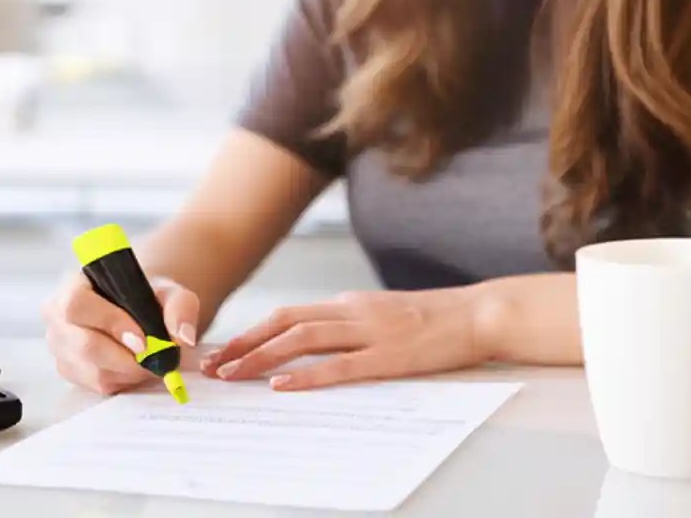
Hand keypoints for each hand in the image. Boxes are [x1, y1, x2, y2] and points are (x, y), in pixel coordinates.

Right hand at [42, 272, 199, 394]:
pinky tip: (135, 365)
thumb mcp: (169, 292)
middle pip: (84, 345)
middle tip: (152, 357)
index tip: (142, 339)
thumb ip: (180, 308)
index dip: (109, 323)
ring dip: (129, 370)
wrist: (138, 311)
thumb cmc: (146, 298)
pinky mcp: (70, 371)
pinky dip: (123, 379)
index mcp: (73, 286)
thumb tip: (183, 337)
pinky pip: (97, 384)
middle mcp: (58, 318)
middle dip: (125, 357)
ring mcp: (60, 347)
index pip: (77, 305)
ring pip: (93, 371)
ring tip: (149, 359)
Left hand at [200, 287, 495, 390]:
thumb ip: (349, 323)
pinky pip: (340, 366)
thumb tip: (316, 339)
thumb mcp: (382, 313)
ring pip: (302, 339)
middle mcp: (351, 312)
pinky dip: (307, 375)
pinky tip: (283, 386)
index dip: (251, 332)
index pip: (287, 315)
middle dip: (243, 343)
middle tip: (213, 365)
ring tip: (234, 375)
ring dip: (262, 357)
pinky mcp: (389, 355)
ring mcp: (369, 332)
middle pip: (283, 323)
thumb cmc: (434, 318)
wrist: (477, 313)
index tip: (222, 350)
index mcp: (348, 304)